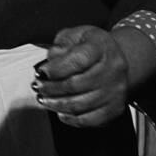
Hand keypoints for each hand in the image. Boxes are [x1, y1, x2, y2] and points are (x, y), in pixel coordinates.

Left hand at [32, 25, 155, 127]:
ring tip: (43, 99)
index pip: (78, 60)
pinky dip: (70, 118)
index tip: (40, 72)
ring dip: (56, 104)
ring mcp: (116, 90)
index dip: (56, 69)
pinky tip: (60, 111)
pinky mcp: (115, 108)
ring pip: (80, 105)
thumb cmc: (91, 46)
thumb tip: (50, 61)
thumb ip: (60, 45)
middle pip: (76, 85)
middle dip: (51, 88)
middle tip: (37, 87)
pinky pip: (89, 120)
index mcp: (102, 46)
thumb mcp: (75, 35)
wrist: (117, 59)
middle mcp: (113, 69)